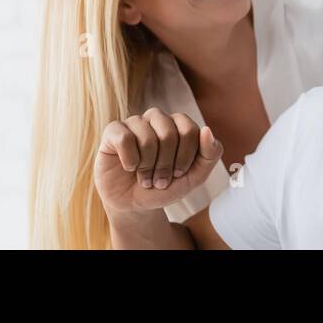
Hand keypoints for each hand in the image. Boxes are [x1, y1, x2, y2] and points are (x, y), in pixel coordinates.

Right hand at [93, 108, 221, 216]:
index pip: (190, 130)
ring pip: (146, 138)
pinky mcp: (113, 131)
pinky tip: (129, 167)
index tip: (179, 173)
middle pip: (168, 134)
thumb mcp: (194, 177)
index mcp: (179, 124)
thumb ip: (209, 155)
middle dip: (166, 165)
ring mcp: (134, 123)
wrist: (134, 204)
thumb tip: (207, 130)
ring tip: (145, 177)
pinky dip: (130, 160)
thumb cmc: (165, 187)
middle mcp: (157, 119)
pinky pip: (124, 138)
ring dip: (147, 166)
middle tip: (160, 179)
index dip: (185, 157)